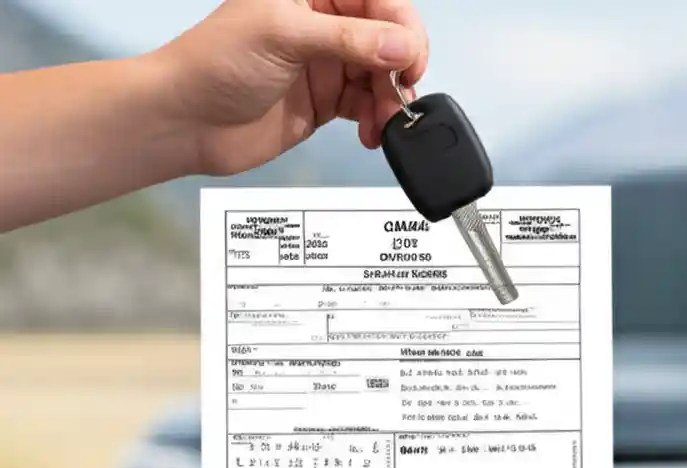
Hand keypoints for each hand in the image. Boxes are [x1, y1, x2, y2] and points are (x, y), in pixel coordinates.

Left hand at [157, 0, 428, 175]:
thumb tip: (403, 45)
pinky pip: (369, 106)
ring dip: (392, 99)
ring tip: (384, 120)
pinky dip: (377, 120)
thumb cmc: (213, 63)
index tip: (408, 56)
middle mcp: (323, 22)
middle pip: (388, 38)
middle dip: (400, 67)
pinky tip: (371, 132)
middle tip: (401, 92)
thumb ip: (350, 39)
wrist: (184, 122)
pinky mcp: (326, 100)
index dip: (402, 25)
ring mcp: (326, 62)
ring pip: (383, 75)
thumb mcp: (285, 37)